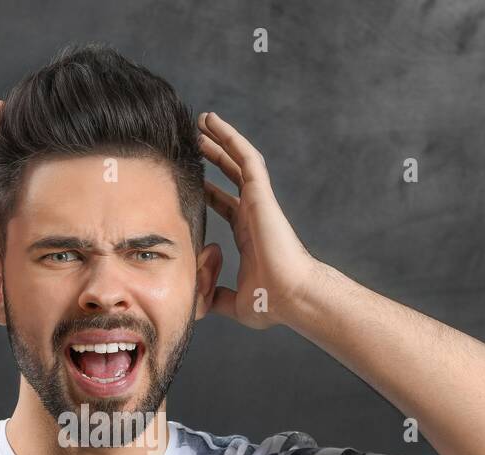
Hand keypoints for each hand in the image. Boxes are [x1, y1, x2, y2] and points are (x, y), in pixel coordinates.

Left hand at [197, 111, 323, 329]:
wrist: (291, 296)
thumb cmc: (272, 303)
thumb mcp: (233, 302)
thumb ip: (215, 297)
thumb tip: (199, 303)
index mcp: (248, 234)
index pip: (225, 205)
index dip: (210, 191)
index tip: (194, 180)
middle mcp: (253, 213)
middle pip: (231, 175)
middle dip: (213, 157)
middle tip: (194, 140)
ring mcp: (258, 201)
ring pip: (237, 159)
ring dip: (219, 139)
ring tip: (200, 120)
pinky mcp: (261, 194)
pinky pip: (245, 157)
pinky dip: (229, 137)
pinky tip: (212, 122)